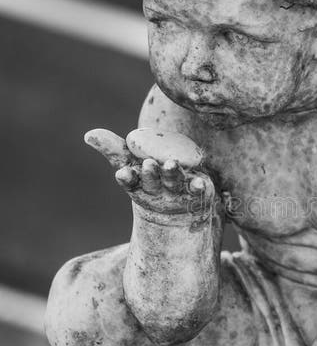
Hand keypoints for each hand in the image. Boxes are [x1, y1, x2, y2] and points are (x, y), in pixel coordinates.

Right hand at [85, 127, 214, 215]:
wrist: (177, 210)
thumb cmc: (149, 179)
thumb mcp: (131, 164)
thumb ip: (113, 149)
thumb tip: (88, 135)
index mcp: (139, 185)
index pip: (130, 182)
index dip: (127, 179)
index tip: (122, 173)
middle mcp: (157, 190)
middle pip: (152, 182)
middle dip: (150, 174)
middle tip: (149, 164)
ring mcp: (177, 193)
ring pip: (174, 183)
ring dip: (172, 174)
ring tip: (171, 164)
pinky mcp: (196, 193)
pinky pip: (197, 190)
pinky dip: (197, 187)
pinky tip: (200, 182)